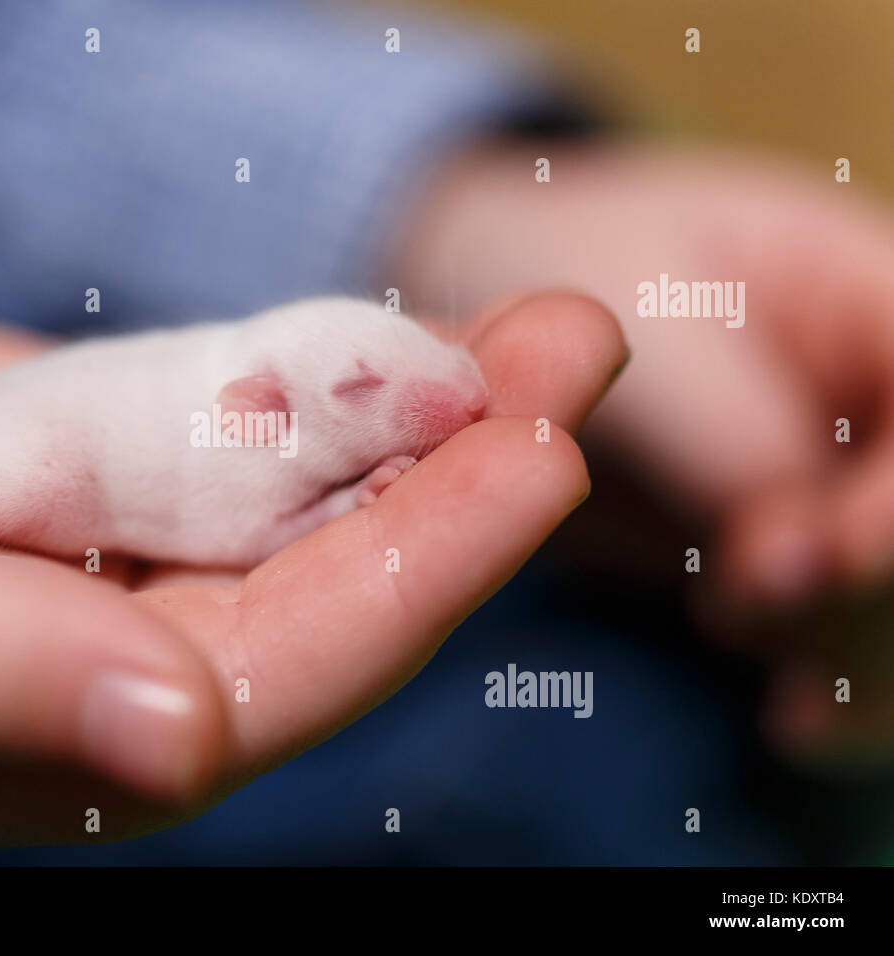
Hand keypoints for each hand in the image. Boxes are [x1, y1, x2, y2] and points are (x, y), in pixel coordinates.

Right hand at [0, 230, 622, 857]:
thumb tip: (179, 736)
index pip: (249, 683)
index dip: (404, 579)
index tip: (536, 454)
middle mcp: (37, 657)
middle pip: (293, 588)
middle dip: (446, 481)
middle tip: (574, 351)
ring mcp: (36, 544)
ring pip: (260, 496)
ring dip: (394, 414)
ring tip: (528, 326)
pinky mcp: (19, 442)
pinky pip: (184, 413)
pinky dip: (283, 371)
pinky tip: (380, 334)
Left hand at [390, 142, 893, 755]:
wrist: (505, 303)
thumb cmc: (561, 263)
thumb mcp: (624, 306)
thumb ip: (722, 429)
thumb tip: (796, 563)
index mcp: (879, 296)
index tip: (814, 554)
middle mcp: (884, 400)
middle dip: (875, 596)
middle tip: (757, 610)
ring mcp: (856, 486)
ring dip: (871, 663)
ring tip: (793, 703)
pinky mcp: (805, 558)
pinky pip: (862, 641)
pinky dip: (849, 696)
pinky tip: (799, 727)